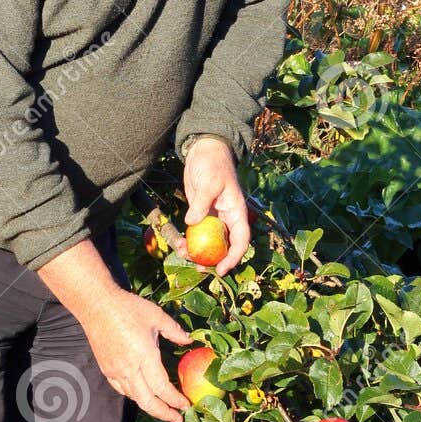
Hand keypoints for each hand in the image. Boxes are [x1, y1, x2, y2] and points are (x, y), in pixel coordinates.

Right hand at [84, 287, 191, 421]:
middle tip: (178, 418)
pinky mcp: (107, 369)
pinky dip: (136, 396)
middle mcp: (129, 368)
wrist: (96, 305)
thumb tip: (189, 342)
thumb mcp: (157, 316)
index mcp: (144, 356)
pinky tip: (144, 395)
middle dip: (164, 413)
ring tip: (164, 408)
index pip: (162, 388)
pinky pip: (122, 390)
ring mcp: (115, 371)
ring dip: (151, 406)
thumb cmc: (128, 308)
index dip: (175, 400)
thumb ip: (175, 331)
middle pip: (148, 401)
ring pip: (135, 398)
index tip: (186, 405)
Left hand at [181, 135, 249, 274]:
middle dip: (214, 260)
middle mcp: (228, 218)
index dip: (234, 257)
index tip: (222, 269)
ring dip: (199, 252)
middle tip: (199, 268)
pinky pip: (198, 233)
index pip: (241, 240)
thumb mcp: (209, 182)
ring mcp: (214, 218)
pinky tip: (179, 244)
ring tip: (184, 255)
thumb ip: (201, 203)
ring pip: (210, 242)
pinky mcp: (202, 215)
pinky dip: (190, 241)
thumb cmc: (212, 164)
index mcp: (237, 212)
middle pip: (225, 246)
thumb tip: (191, 222)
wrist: (204, 151)